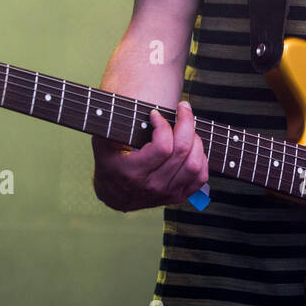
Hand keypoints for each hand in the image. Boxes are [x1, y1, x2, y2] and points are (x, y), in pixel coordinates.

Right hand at [92, 101, 208, 211]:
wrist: (114, 195)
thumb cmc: (109, 163)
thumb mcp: (103, 144)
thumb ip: (109, 127)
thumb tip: (113, 108)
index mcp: (133, 173)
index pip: (163, 146)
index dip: (163, 125)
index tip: (155, 113)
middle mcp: (153, 186)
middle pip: (182, 151)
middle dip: (186, 123)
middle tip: (182, 109)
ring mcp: (167, 193)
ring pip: (195, 164)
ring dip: (195, 140)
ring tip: (187, 128)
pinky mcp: (178, 196)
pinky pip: (200, 177)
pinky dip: (201, 159)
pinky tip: (192, 146)